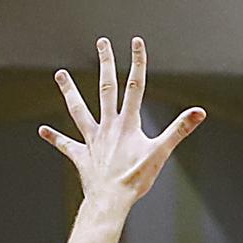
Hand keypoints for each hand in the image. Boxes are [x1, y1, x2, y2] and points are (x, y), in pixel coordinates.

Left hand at [41, 36, 204, 209]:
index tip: (136, 42)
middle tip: (102, 43)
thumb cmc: (136, 179)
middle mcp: (108, 126)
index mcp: (128, 123)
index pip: (135, 86)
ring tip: (60, 74)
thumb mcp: (161, 152)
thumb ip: (180, 129)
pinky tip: (42, 130)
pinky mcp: (82, 156)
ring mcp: (92, 140)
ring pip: (78, 110)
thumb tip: (200, 112)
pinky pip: (66, 145)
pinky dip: (55, 138)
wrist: (111, 200)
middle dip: (105, 64)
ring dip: (69, 91)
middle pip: (106, 88)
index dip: (137, 63)